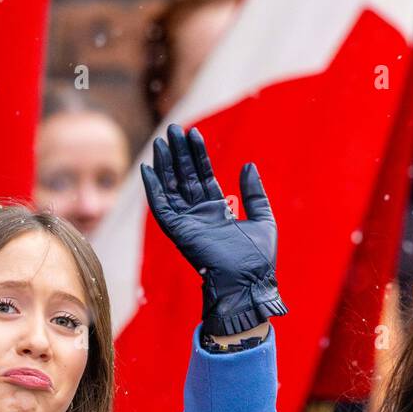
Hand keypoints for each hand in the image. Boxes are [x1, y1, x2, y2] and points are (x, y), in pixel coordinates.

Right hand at [141, 123, 286, 336]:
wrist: (249, 283)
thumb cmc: (259, 260)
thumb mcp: (263, 220)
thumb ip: (255, 194)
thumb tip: (248, 165)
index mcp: (218, 213)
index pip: (204, 178)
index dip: (198, 156)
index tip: (194, 134)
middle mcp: (200, 216)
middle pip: (185, 178)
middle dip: (180, 154)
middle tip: (174, 128)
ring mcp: (188, 224)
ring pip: (172, 188)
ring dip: (166, 165)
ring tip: (162, 140)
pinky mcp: (178, 233)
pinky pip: (161, 208)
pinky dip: (153, 189)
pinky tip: (148, 169)